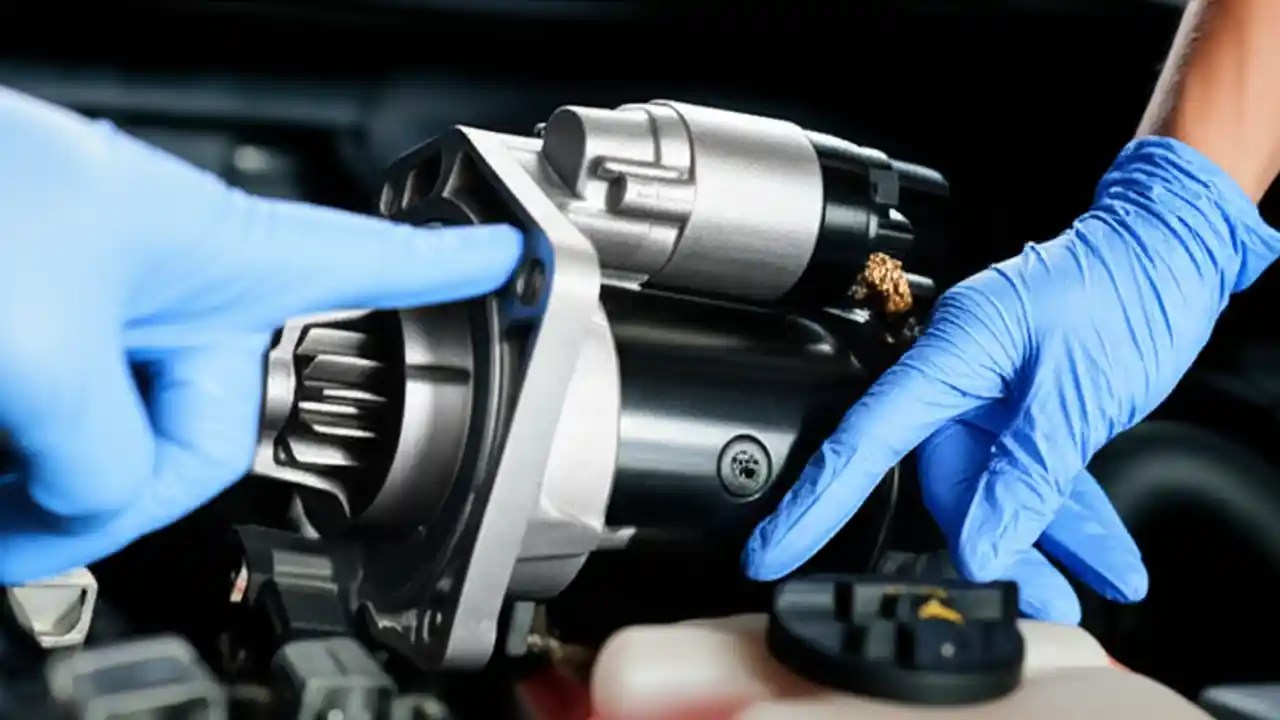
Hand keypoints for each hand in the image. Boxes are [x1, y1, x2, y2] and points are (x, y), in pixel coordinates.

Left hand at [0, 87, 521, 584]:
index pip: (364, 259)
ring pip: (115, 435)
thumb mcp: (37, 347)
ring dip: (49, 492)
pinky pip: (60, 420)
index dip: (442, 270)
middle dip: (115, 491)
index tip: (505, 261)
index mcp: (205, 245)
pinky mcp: (28, 324)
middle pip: (203, 419)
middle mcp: (155, 274)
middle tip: (34, 529)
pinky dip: (20, 471)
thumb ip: (99, 448)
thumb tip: (95, 492)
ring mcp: (87, 302)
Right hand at [743, 137, 1279, 622]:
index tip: (776, 551)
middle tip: (1023, 601)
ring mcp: (998, 395)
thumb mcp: (1078, 389)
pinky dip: (1070, 522)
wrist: (1174, 247)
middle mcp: (963, 376)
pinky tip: (1106, 562)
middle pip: (944, 484)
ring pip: (996, 491)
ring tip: (1075, 594)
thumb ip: (1028, 472)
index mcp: (951, 352)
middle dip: (984, 549)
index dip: (818, 502)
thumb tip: (985, 543)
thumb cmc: (1127, 285)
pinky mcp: (1034, 409)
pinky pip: (1039, 479)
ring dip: (1038, 545)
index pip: (867, 440)